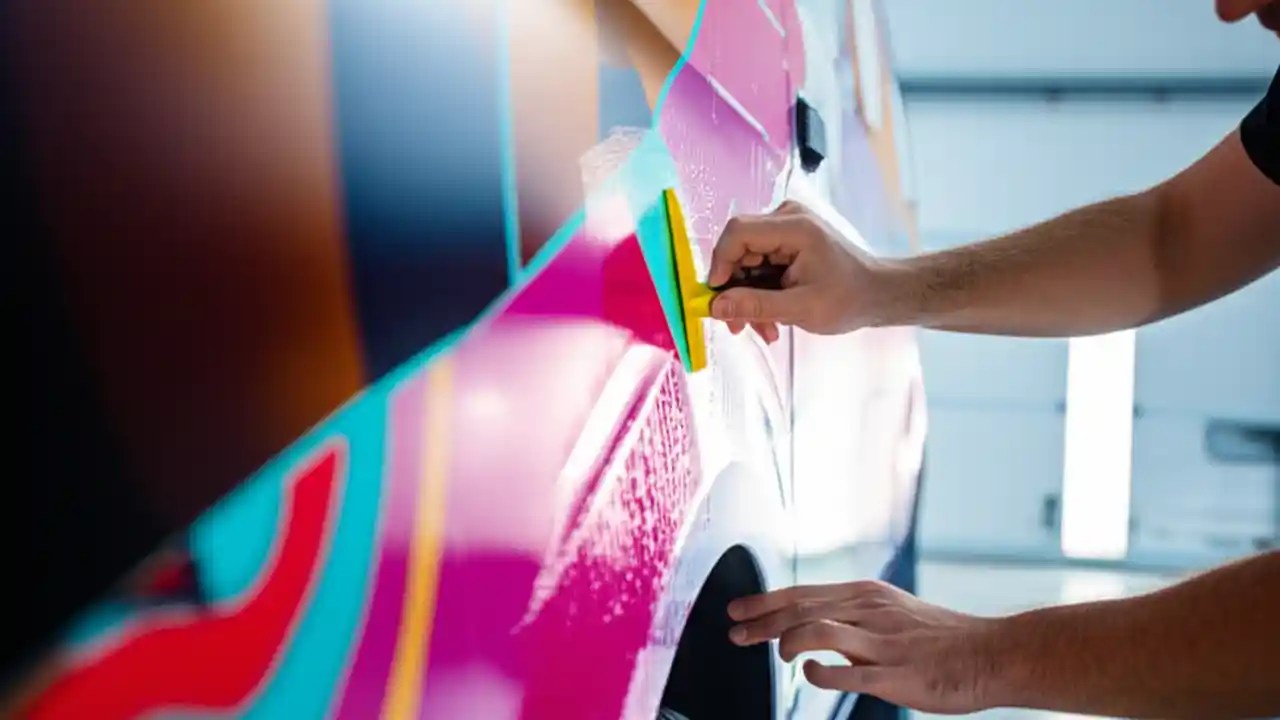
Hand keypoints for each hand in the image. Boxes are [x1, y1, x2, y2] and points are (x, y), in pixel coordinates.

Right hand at [707, 201, 895, 339]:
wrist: (878, 295)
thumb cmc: (849, 300)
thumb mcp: (800, 308)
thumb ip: (756, 306)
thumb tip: (714, 307)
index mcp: (795, 226)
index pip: (738, 232)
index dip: (720, 264)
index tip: (716, 299)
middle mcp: (786, 218)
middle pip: (739, 249)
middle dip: (736, 290)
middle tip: (739, 327)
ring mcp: (785, 228)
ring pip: (746, 262)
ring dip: (748, 298)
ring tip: (765, 330)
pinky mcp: (786, 242)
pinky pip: (758, 266)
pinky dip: (760, 293)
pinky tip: (771, 320)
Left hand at [726, 580, 1005, 714]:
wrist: (992, 654)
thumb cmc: (942, 639)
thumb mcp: (893, 613)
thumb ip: (854, 619)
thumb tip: (814, 631)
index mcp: (866, 595)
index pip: (802, 593)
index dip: (765, 602)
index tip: (737, 611)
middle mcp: (869, 611)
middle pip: (800, 609)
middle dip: (760, 621)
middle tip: (734, 634)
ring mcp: (882, 641)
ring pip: (817, 629)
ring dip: (786, 641)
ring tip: (778, 656)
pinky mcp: (895, 673)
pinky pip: (846, 671)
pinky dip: (820, 673)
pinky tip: (810, 676)